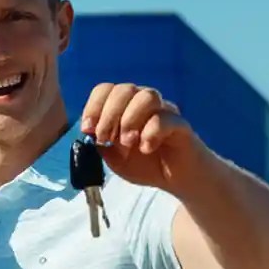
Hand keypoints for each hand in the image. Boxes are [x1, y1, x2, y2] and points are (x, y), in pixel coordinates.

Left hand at [80, 82, 207, 193]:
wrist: (175, 179)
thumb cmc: (143, 164)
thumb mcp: (112, 158)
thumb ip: (99, 144)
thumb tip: (87, 132)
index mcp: (124, 106)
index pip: (105, 89)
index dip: (93, 106)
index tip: (88, 129)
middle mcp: (143, 103)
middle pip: (124, 89)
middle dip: (108, 115)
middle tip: (106, 139)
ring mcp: (164, 111)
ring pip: (146, 96)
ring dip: (130, 119)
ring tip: (127, 143)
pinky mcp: (180, 125)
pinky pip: (166, 118)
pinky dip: (151, 133)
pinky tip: (146, 148)